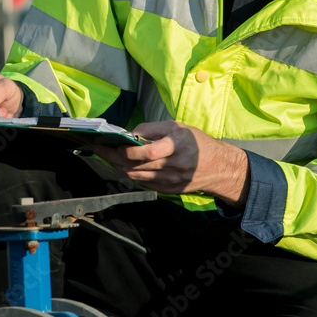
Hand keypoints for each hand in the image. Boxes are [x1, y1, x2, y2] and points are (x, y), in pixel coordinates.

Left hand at [94, 121, 249, 205]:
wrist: (217, 167)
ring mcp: (170, 181)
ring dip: (118, 166)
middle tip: (99, 148)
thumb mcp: (178, 126)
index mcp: (177, 146)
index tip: (116, 144)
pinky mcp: (168, 190)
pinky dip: (129, 173)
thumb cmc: (196, 142)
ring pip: (136, 176)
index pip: (148, 153)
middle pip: (137, 166)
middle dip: (114, 157)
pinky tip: (122, 165)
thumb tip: (130, 133)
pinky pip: (142, 183)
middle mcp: (174, 166)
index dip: (129, 150)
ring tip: (106, 155)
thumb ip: (153, 129)